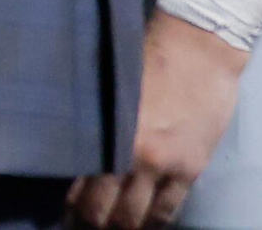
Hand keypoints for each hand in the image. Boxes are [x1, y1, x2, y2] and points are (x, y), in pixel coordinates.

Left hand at [71, 9, 248, 225]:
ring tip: (113, 227)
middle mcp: (132, 156)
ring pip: (139, 217)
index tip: (63, 212)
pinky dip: (155, 221)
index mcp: (106, 133)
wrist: (198, 49)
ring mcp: (164, 167)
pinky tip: (145, 224)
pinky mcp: (191, 169)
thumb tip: (71, 150)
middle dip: (93, 222)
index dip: (70, 206)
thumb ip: (94, 123)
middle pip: (106, 211)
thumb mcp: (107, 88)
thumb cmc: (145, 56)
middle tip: (84, 223)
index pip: (79, 187)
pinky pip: (169, 209)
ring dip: (124, 227)